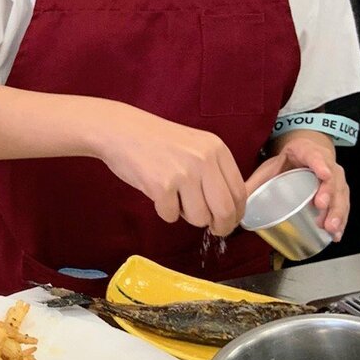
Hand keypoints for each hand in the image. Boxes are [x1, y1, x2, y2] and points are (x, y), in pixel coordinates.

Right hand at [97, 104, 247, 235]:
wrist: (119, 130)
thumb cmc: (155, 141)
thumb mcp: (194, 147)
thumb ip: (214, 171)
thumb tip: (228, 209)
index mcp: (216, 149)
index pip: (240, 192)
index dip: (237, 214)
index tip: (229, 221)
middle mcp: (204, 160)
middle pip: (225, 210)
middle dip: (221, 226)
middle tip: (213, 229)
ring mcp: (183, 173)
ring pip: (199, 218)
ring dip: (186, 216)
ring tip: (173, 197)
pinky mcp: (162, 186)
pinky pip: (171, 216)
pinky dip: (164, 211)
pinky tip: (156, 192)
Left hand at [245, 131, 347, 237]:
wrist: (306, 154)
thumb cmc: (288, 162)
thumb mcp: (271, 166)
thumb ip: (256, 182)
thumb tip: (235, 202)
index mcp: (307, 152)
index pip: (315, 156)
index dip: (320, 164)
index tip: (323, 174)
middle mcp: (327, 165)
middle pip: (332, 179)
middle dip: (328, 194)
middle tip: (321, 207)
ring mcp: (336, 178)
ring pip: (340, 194)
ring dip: (337, 212)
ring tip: (330, 228)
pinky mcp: (339, 192)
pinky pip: (343, 206)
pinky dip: (341, 220)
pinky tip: (335, 235)